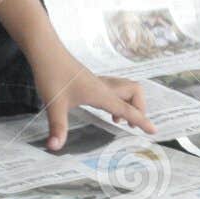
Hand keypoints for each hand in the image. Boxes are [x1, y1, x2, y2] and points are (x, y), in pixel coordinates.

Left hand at [33, 47, 153, 149]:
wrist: (46, 51)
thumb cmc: (51, 74)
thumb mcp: (54, 104)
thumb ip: (58, 127)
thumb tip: (55, 147)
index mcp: (101, 94)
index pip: (128, 110)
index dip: (142, 121)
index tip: (154, 132)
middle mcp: (104, 87)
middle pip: (135, 93)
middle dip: (139, 109)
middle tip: (130, 125)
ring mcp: (99, 82)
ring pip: (126, 89)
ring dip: (129, 103)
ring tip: (118, 120)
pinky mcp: (92, 80)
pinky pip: (115, 89)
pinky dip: (118, 100)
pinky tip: (105, 109)